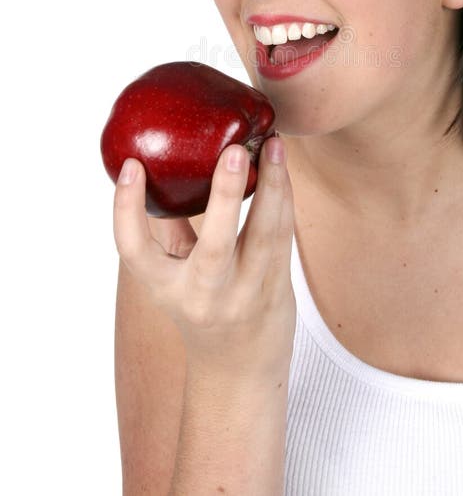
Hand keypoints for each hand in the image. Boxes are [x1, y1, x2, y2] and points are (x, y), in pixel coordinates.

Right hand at [113, 137, 296, 379]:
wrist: (238, 371)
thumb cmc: (200, 310)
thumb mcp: (172, 278)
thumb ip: (167, 230)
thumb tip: (159, 172)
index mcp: (165, 289)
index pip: (134, 250)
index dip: (126, 209)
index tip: (132, 167)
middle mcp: (203, 296)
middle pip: (213, 246)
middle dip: (226, 195)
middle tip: (235, 150)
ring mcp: (244, 296)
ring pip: (264, 236)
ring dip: (272, 186)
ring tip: (273, 144)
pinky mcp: (277, 290)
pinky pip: (283, 237)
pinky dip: (284, 199)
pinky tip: (282, 169)